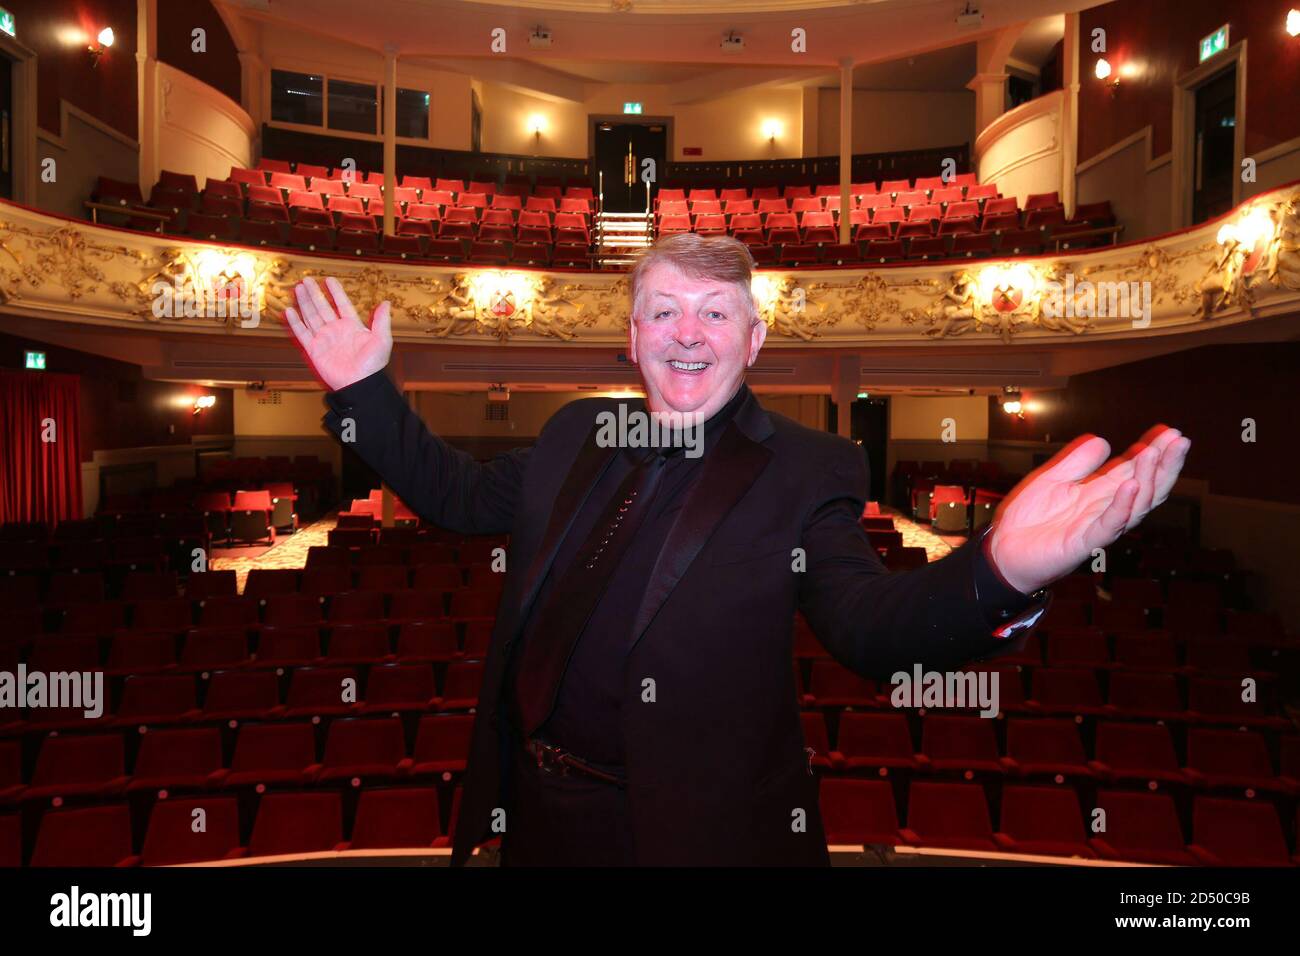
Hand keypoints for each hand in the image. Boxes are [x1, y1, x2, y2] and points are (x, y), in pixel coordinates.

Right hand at [284, 276, 391, 391]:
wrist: (359, 384)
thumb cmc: (372, 365)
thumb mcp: (382, 340)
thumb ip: (382, 321)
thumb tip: (386, 302)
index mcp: (352, 326)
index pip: (342, 304)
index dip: (336, 292)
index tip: (329, 279)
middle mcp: (336, 330)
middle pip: (323, 307)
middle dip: (315, 293)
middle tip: (307, 279)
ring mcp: (324, 339)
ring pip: (311, 316)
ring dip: (304, 302)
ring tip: (298, 288)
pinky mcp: (314, 349)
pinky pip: (302, 333)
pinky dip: (295, 322)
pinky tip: (290, 310)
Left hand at [987, 425, 1190, 593]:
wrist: (1002, 550)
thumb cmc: (1028, 518)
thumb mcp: (1051, 479)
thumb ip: (1076, 462)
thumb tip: (1103, 441)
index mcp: (1099, 493)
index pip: (1133, 469)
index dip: (1152, 451)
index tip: (1169, 431)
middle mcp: (1105, 510)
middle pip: (1146, 486)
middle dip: (1164, 464)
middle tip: (1180, 440)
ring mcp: (1097, 527)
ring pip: (1135, 505)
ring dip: (1147, 479)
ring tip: (1155, 454)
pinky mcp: (1082, 544)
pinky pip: (1108, 526)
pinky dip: (1121, 507)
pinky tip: (1131, 486)